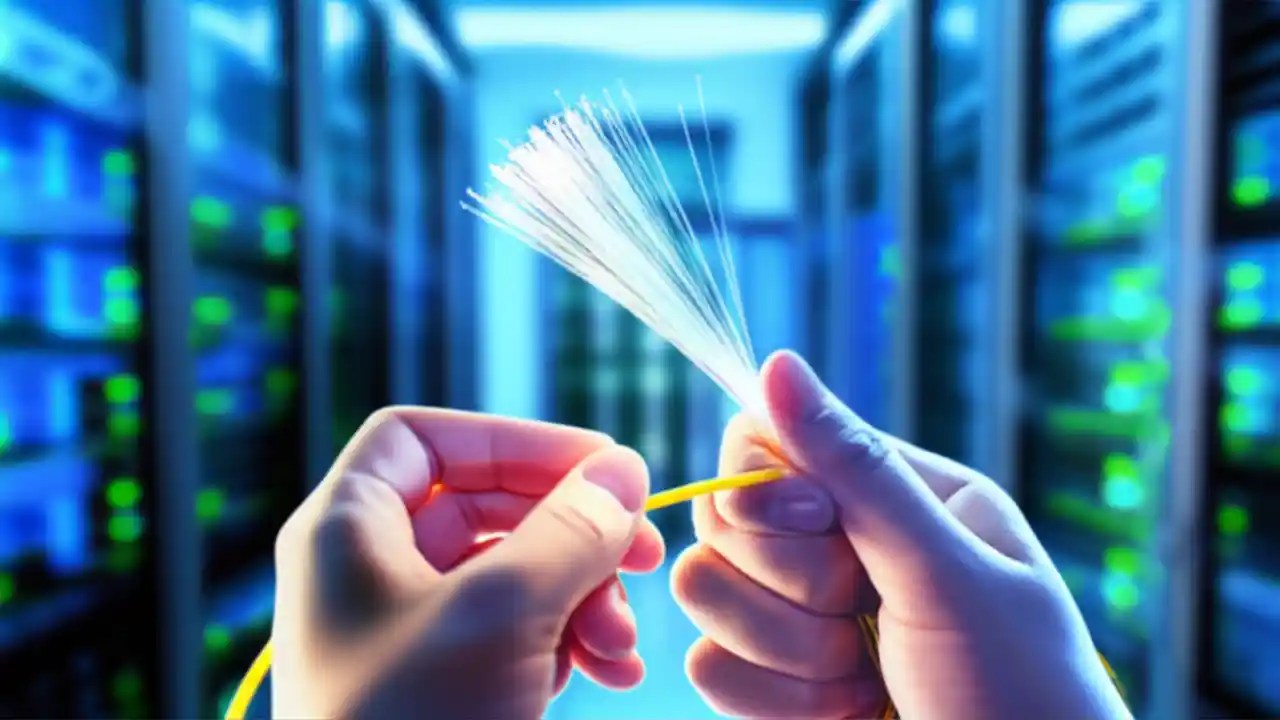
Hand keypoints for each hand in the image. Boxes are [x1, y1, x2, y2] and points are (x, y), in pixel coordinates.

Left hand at [271, 407, 664, 718]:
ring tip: (620, 648)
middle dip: (571, 530)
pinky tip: (610, 672)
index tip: (597, 466)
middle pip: (484, 506)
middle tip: (644, 552)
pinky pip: (517, 632)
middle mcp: (370, 573)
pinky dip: (570, 641)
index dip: (512, 440)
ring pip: (513, 573)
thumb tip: (623, 470)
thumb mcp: (501, 615)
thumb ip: (570, 531)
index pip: (424, 438)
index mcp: (345, 531)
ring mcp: (407, 633)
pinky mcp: (444, 685)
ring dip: (584, 596)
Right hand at [672, 351, 1130, 719]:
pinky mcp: (771, 684)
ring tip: (867, 682)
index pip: (762, 442)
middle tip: (865, 619)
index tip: (823, 530)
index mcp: (890, 492)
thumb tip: (778, 362)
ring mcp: (797, 616)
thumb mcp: (946, 570)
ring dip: (789, 654)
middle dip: (794, 586)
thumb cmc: (1020, 690)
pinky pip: (706, 669)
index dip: (767, 489)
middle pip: (721, 517)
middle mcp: (836, 544)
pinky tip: (849, 716)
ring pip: (702, 594)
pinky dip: (777, 703)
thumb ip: (856, 471)